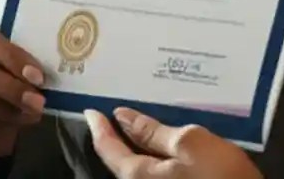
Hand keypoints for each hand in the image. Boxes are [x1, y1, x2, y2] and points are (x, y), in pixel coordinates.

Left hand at [87, 108, 262, 178]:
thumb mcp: (192, 144)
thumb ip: (153, 131)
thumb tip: (122, 117)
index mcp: (135, 176)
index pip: (106, 149)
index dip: (98, 127)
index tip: (91, 111)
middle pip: (122, 161)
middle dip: (118, 137)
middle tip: (117, 112)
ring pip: (141, 170)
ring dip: (141, 148)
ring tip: (143, 124)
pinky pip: (159, 176)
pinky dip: (158, 160)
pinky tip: (168, 149)